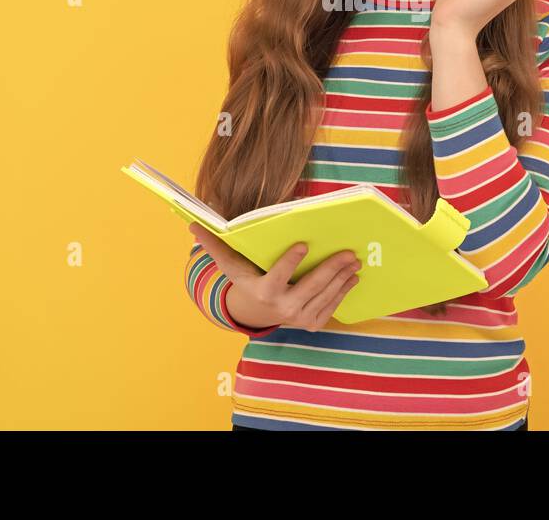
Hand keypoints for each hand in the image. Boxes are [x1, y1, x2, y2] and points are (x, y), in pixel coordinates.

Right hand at [188, 223, 361, 331]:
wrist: (256, 312)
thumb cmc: (246, 279)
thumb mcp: (230, 264)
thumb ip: (215, 245)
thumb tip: (194, 225)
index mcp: (263, 291)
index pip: (278, 276)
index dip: (290, 262)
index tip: (304, 244)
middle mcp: (282, 308)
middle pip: (311, 287)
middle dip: (331, 269)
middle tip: (348, 252)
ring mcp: (298, 318)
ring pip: (325, 296)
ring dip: (342, 279)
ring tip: (354, 261)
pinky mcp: (311, 323)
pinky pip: (330, 307)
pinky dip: (343, 292)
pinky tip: (351, 278)